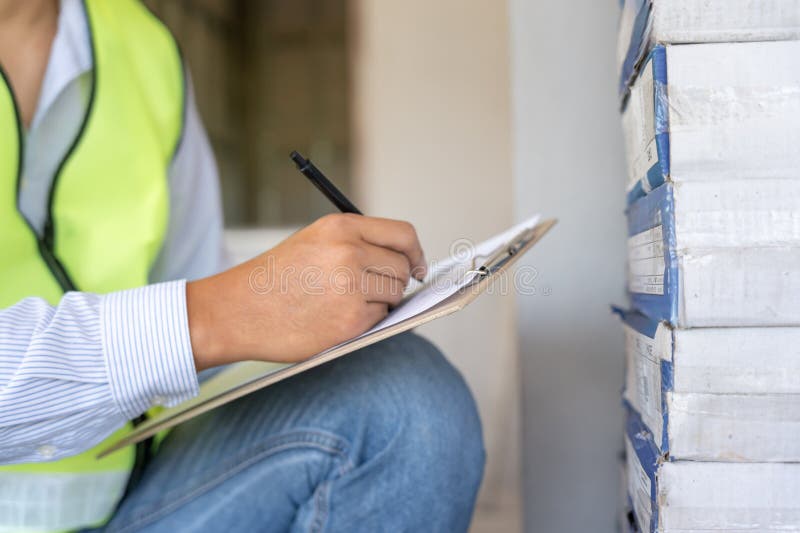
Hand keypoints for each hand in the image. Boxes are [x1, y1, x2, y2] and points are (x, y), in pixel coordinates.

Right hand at [187, 214, 425, 369]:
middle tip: (368, 291)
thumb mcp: (314, 241)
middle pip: (402, 268)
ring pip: (393, 296)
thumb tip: (403, 262)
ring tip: (341, 303)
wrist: (234, 310)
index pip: (403, 234)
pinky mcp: (349, 322)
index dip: (415, 252)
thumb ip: (356, 244)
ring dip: (378, 303)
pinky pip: (379, 320)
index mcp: (341, 227)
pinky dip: (365, 322)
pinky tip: (334, 319)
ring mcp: (350, 288)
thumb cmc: (273, 278)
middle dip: (393, 281)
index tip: (417, 266)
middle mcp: (349, 253)